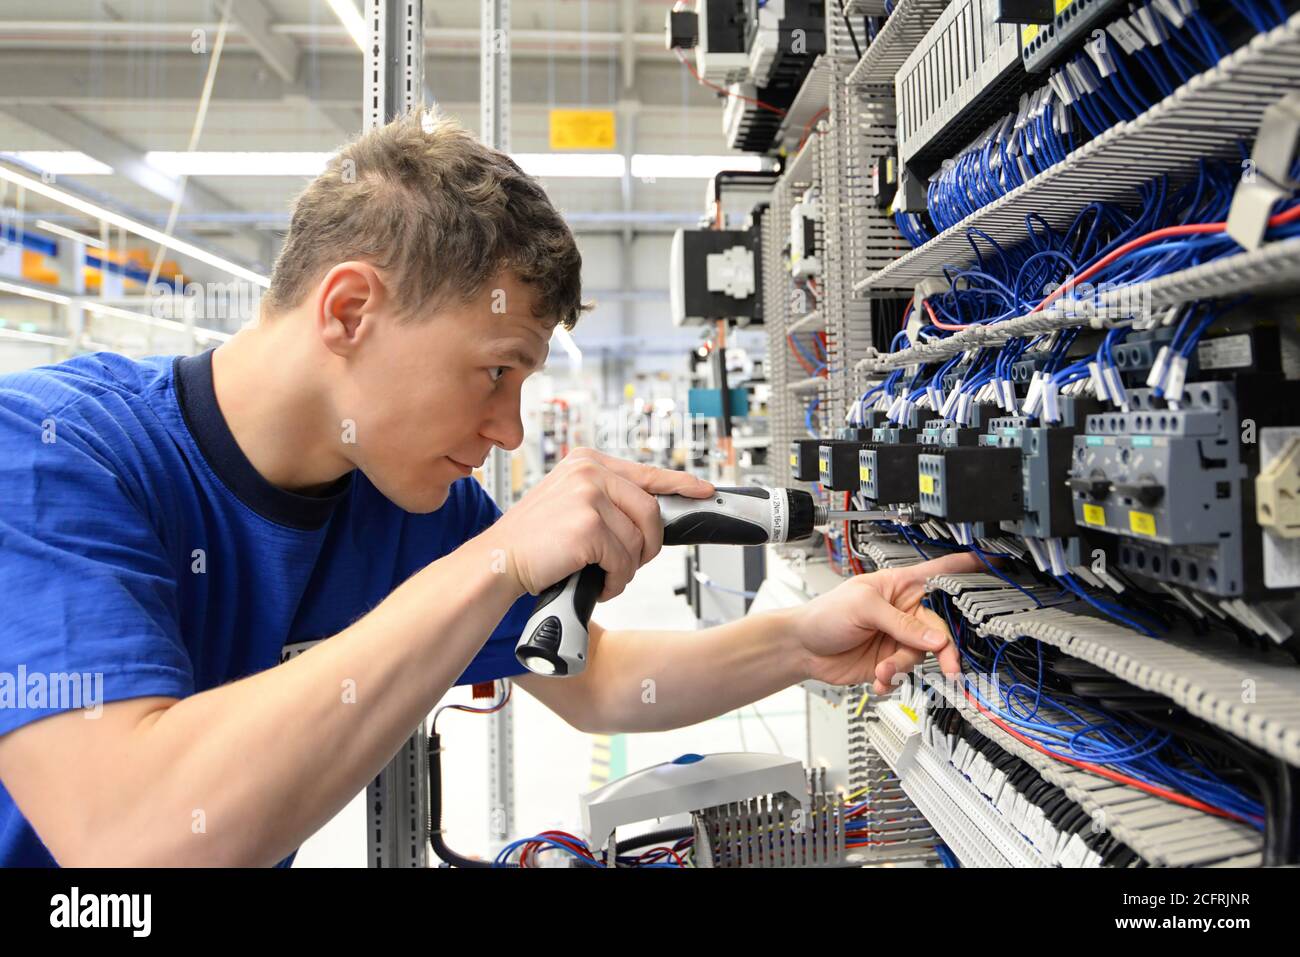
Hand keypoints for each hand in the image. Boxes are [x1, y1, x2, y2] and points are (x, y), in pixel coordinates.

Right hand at [483, 447, 713, 600]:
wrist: (497, 561)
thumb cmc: (534, 541)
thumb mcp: (571, 504)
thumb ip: (607, 499)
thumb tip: (651, 514)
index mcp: (587, 461)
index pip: (647, 472)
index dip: (680, 484)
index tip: (703, 491)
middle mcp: (589, 471)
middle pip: (651, 512)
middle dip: (647, 547)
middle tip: (628, 564)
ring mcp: (588, 496)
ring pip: (638, 541)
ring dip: (626, 569)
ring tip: (601, 575)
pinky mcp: (588, 526)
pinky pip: (623, 561)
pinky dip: (614, 581)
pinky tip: (595, 582)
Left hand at [791, 552, 981, 692]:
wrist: (802, 648)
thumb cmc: (825, 614)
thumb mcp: (864, 608)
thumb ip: (901, 623)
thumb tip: (934, 638)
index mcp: (901, 586)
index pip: (940, 573)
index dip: (968, 568)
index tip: (997, 567)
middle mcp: (905, 612)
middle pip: (939, 629)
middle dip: (940, 650)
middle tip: (947, 666)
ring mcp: (899, 638)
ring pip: (923, 656)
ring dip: (904, 666)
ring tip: (883, 669)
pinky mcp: (891, 663)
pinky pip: (906, 675)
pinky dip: (894, 681)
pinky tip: (879, 680)